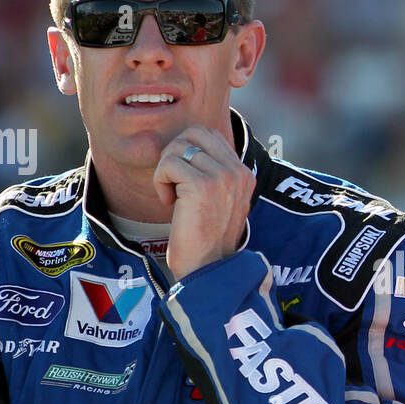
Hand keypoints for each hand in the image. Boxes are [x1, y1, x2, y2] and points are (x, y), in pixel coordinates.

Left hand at [155, 127, 254, 280]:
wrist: (208, 270)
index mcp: (244, 174)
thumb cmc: (206, 239)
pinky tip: (169, 203)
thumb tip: (190, 144)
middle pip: (194, 133)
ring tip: (172, 196)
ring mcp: (222, 177)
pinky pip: (168, 165)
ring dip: (166, 171)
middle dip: (175, 154)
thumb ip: (215, 173)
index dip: (188, 151)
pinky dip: (160, 182)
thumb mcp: (221, 202)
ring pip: (178, 148)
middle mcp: (237, 172)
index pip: (210, 135)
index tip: (185, 181)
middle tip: (173, 182)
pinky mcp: (202, 186)